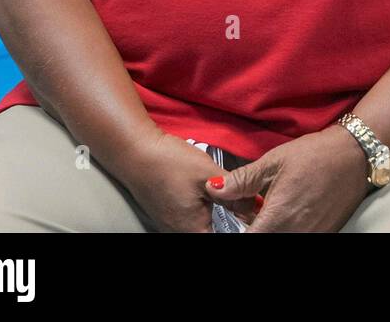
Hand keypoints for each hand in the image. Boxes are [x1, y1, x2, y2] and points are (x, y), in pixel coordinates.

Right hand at [116, 131, 255, 232]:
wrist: (135, 152)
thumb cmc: (169, 163)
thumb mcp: (208, 175)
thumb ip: (234, 193)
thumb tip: (253, 205)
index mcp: (193, 229)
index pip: (222, 237)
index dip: (237, 227)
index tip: (244, 216)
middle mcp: (179, 231)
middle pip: (210, 231)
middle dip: (227, 221)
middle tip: (239, 204)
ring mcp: (169, 224)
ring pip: (200, 225)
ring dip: (214, 215)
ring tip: (224, 198)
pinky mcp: (165, 213)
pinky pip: (189, 218)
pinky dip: (201, 209)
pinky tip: (204, 193)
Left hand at [204, 126, 369, 232]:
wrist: (356, 155)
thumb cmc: (317, 154)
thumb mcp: (275, 161)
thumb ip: (242, 179)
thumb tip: (214, 189)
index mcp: (278, 216)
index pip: (248, 239)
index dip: (237, 233)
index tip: (233, 222)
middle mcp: (296, 232)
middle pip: (264, 240)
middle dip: (254, 230)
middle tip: (253, 213)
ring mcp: (313, 235)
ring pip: (282, 240)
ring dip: (271, 230)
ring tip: (271, 212)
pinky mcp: (325, 234)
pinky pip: (299, 237)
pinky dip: (288, 229)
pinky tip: (288, 214)